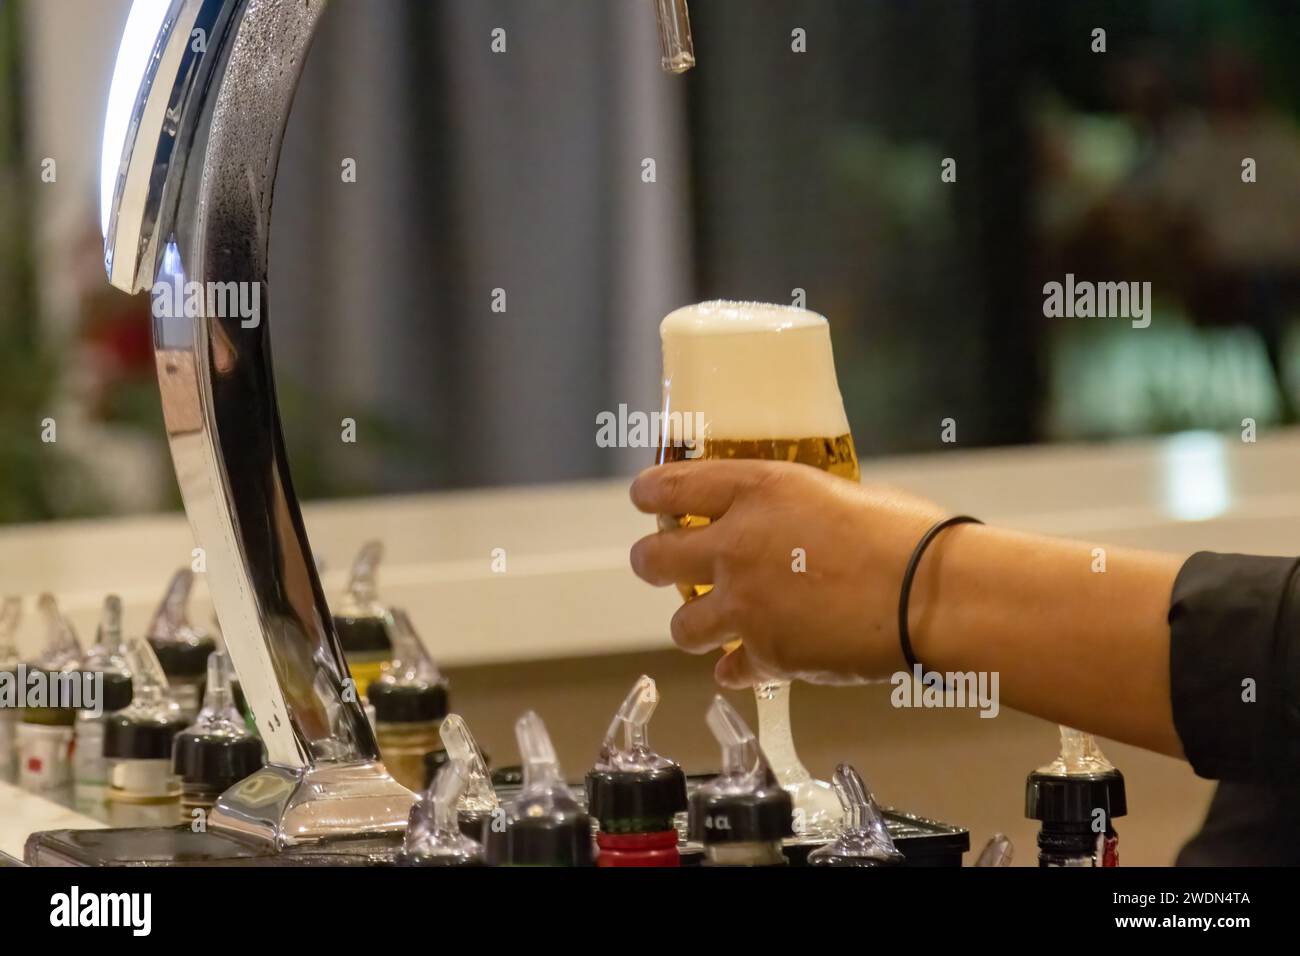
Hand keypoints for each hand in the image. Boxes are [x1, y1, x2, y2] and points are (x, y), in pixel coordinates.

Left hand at [629, 460, 946, 688]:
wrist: (933, 597)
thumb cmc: (905, 537)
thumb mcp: (834, 495)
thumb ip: (789, 511)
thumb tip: (780, 528)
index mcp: (756, 492)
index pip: (671, 487)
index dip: (649, 493)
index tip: (644, 498)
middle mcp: (737, 546)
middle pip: (653, 559)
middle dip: (651, 563)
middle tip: (658, 565)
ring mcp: (746, 605)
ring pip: (681, 626)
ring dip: (693, 626)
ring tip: (712, 624)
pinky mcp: (767, 655)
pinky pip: (732, 669)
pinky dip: (739, 669)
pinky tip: (750, 664)